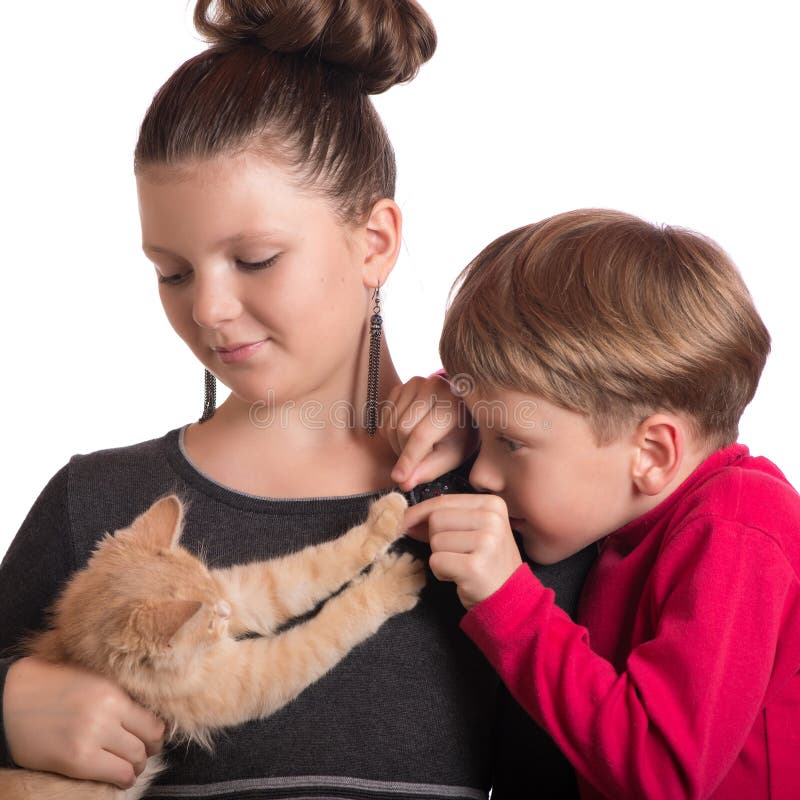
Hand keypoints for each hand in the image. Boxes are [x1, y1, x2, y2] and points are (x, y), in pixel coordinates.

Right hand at [3, 657, 164, 788]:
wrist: (10, 698)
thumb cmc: (54, 685)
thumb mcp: (93, 679)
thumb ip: (119, 695)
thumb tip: (145, 712)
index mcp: (113, 693)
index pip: (153, 722)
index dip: (157, 734)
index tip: (154, 738)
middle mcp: (106, 716)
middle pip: (146, 743)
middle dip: (149, 751)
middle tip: (144, 753)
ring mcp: (91, 739)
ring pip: (133, 761)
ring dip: (136, 767)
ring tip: (131, 766)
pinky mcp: (75, 761)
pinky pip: (113, 775)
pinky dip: (122, 779)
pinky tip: (120, 777)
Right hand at [385, 374, 477, 489]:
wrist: (458, 409)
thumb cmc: (458, 435)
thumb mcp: (452, 456)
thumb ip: (429, 470)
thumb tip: (403, 483)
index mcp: (452, 405)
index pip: (422, 435)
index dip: (408, 459)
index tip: (399, 478)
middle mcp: (434, 387)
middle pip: (402, 429)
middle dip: (403, 451)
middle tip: (413, 462)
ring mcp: (416, 383)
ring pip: (391, 422)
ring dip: (395, 443)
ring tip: (412, 448)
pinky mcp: (402, 386)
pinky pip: (385, 415)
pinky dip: (390, 431)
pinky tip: (405, 435)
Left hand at [404, 494, 521, 608]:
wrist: (509, 597)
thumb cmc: (486, 561)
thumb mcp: (474, 530)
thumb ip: (445, 518)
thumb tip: (405, 516)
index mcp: (492, 504)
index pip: (443, 501)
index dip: (420, 513)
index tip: (406, 522)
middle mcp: (492, 519)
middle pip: (436, 519)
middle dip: (436, 539)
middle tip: (455, 553)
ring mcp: (486, 542)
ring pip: (435, 541)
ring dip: (440, 557)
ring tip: (460, 565)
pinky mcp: (474, 566)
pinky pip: (437, 561)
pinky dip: (441, 572)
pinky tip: (459, 576)